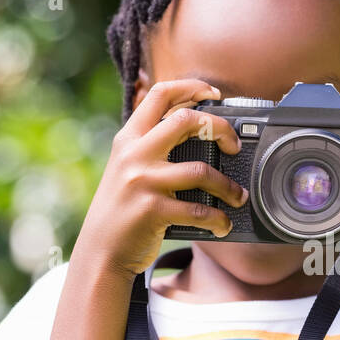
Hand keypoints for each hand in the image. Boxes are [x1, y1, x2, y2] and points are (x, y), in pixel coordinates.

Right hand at [76, 79, 248, 278]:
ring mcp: (143, 181)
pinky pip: (199, 210)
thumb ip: (149, 148)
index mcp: (129, 139)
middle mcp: (134, 155)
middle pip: (186, 120)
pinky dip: (218, 219)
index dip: (190, 87)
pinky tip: (223, 225)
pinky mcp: (153, 210)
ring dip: (228, 186)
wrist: (100, 252)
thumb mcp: (125, 169)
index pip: (159, 95)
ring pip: (201, 170)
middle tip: (233, 146)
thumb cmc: (121, 211)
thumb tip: (190, 129)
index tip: (214, 93)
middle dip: (220, 128)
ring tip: (238, 197)